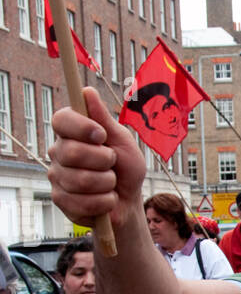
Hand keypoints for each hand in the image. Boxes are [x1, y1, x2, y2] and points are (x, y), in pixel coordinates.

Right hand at [49, 87, 146, 227]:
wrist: (129, 202)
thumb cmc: (126, 168)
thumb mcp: (122, 141)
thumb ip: (104, 119)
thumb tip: (88, 92)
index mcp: (71, 132)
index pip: (61, 120)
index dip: (81, 127)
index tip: (101, 135)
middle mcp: (58, 151)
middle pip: (72, 152)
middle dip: (103, 160)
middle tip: (112, 163)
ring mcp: (57, 176)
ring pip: (81, 180)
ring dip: (107, 183)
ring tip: (111, 183)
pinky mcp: (61, 200)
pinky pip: (83, 202)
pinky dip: (104, 201)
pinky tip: (106, 199)